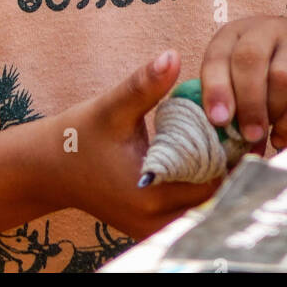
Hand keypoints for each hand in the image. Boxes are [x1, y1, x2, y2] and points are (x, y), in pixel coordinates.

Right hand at [51, 49, 223, 241]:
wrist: (52, 167)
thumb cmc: (80, 135)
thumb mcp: (113, 106)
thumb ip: (145, 84)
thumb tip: (172, 56)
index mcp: (148, 194)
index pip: (212, 178)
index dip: (227, 150)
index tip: (232, 122)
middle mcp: (153, 221)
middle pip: (213, 196)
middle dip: (225, 164)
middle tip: (234, 130)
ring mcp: (152, 230)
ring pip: (203, 206)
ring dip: (214, 176)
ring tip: (220, 143)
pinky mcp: (151, 228)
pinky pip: (188, 210)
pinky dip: (199, 186)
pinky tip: (200, 158)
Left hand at [199, 17, 286, 151]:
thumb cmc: (276, 65)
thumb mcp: (247, 71)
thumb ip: (232, 99)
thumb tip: (224, 143)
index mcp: (238, 32)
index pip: (218, 54)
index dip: (215, 88)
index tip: (218, 120)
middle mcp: (267, 30)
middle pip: (250, 59)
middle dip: (246, 102)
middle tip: (248, 134)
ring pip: (281, 76)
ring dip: (271, 111)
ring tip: (266, 129)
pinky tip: (282, 136)